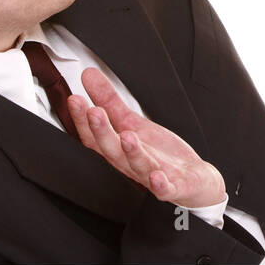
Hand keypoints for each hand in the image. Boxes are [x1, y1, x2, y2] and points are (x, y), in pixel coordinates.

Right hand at [68, 68, 225, 209]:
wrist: (189, 180)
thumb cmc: (157, 153)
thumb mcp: (131, 123)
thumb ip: (109, 101)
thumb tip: (88, 75)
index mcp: (117, 149)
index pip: (94, 135)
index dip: (82, 119)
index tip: (74, 99)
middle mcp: (130, 164)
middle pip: (111, 150)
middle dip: (102, 131)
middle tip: (93, 111)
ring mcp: (150, 176)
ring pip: (137, 166)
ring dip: (131, 152)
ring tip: (127, 136)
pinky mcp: (172, 187)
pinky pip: (165, 189)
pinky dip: (160, 185)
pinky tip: (157, 177)